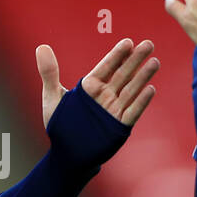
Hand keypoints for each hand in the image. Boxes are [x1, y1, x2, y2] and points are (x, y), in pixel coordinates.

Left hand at [37, 38, 157, 130]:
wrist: (68, 154)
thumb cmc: (60, 125)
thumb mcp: (52, 97)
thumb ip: (49, 73)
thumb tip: (41, 47)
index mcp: (90, 86)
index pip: (106, 67)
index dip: (117, 55)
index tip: (128, 42)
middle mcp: (104, 96)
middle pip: (122, 74)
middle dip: (135, 60)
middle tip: (148, 44)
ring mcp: (113, 110)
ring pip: (130, 90)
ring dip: (143, 76)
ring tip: (155, 61)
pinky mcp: (119, 126)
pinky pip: (132, 112)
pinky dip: (141, 101)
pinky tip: (151, 89)